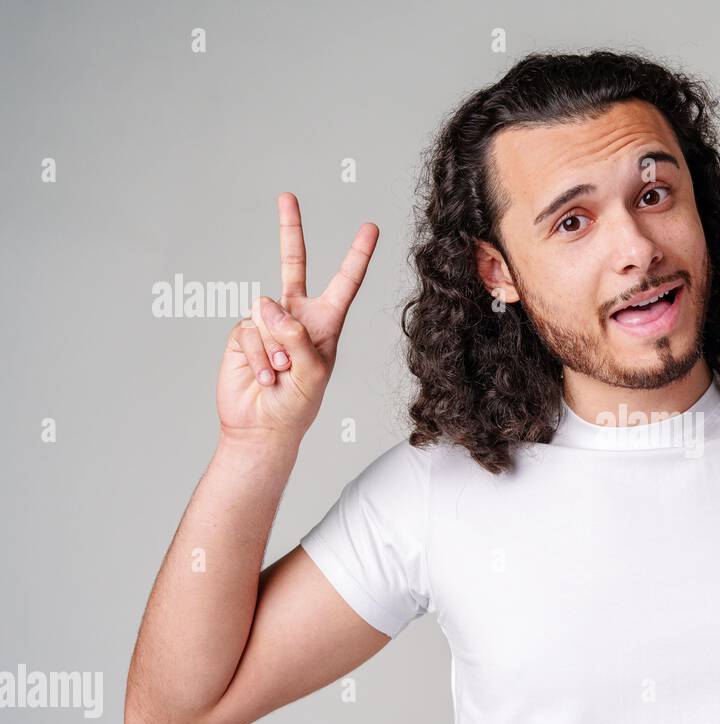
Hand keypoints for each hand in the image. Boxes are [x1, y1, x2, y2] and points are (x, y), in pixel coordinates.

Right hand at [218, 193, 378, 445]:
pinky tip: (262, 376)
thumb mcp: (311, 373)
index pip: (344, 283)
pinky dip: (257, 357)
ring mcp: (267, 322)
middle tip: (287, 196)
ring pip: (267, 312)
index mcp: (325, 323)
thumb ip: (295, 336)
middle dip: (289, 229)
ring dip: (274, 348)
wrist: (261, 426)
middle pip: (293, 264)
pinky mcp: (243, 333)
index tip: (371, 227)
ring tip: (278, 374)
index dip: (357, 256)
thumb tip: (266, 304)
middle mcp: (295, 316)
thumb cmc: (297, 405)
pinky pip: (249, 331)